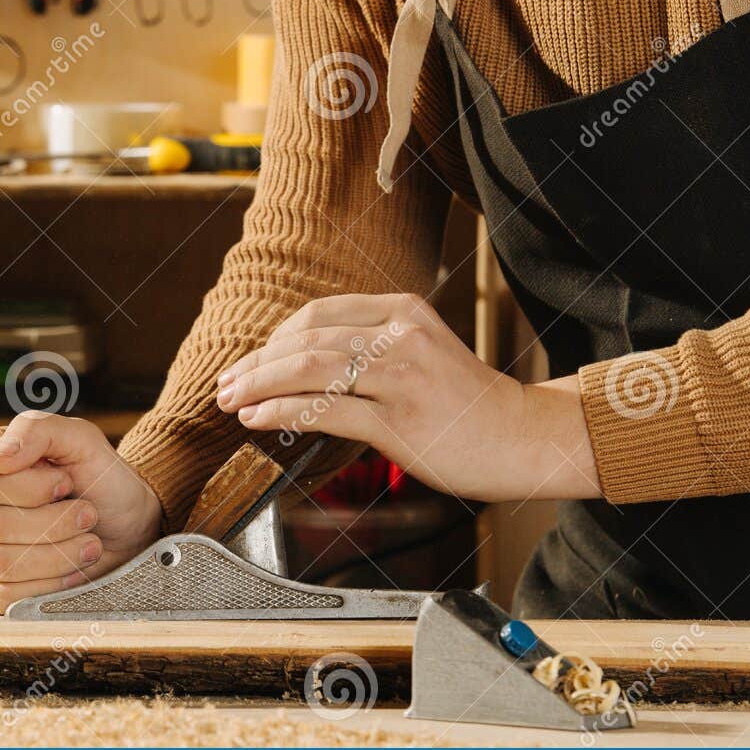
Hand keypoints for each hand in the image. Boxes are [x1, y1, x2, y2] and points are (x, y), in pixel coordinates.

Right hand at [0, 412, 162, 612]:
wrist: (126, 523)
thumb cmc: (100, 478)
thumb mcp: (81, 439)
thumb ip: (37, 431)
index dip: (33, 487)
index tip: (67, 482)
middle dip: (54, 523)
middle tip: (88, 514)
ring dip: (58, 555)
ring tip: (89, 542)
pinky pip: (2, 596)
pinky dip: (48, 584)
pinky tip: (72, 569)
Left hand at [214, 293, 599, 501]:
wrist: (524, 438)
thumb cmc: (467, 404)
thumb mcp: (420, 354)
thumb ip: (370, 350)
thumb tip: (300, 366)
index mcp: (402, 311)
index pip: (318, 314)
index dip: (273, 337)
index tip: (248, 361)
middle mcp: (400, 335)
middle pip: (306, 338)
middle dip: (256, 362)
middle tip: (224, 383)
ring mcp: (400, 376)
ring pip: (309, 368)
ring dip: (258, 384)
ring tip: (228, 400)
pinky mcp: (399, 420)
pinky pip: (325, 409)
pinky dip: (280, 411)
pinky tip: (256, 419)